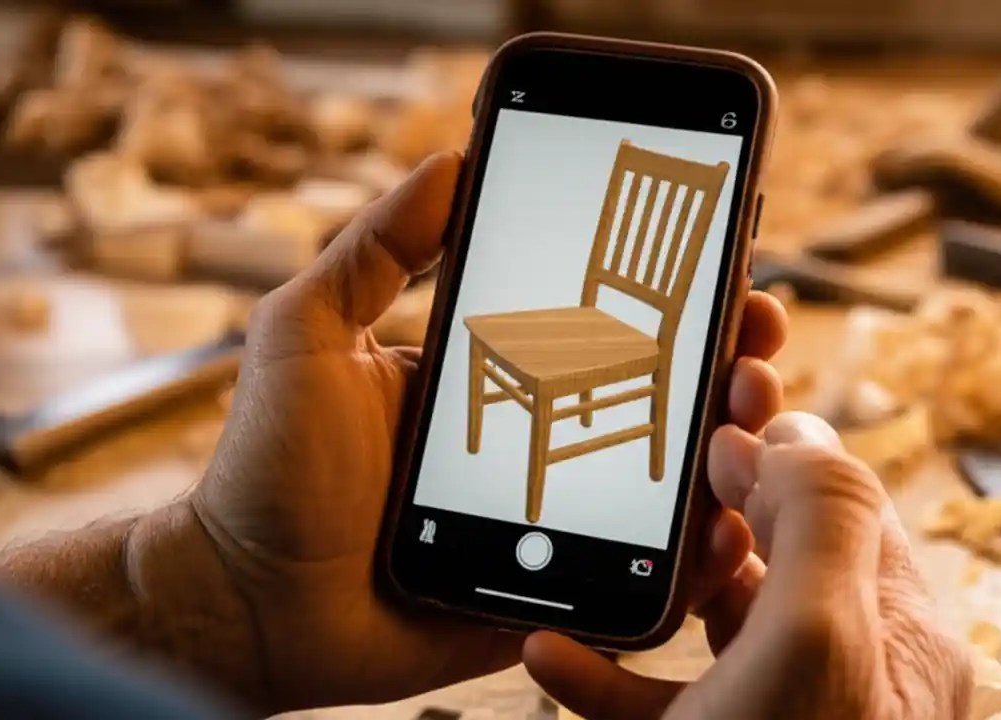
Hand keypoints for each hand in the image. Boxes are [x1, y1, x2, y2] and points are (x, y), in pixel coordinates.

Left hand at [174, 151, 790, 712]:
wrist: (245, 600)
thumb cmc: (270, 467)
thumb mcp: (309, 332)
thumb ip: (376, 249)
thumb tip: (453, 161)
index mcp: (501, 379)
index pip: (609, 333)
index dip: (676, 308)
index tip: (730, 277)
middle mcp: (542, 443)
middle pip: (658, 406)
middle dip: (727, 373)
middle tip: (755, 354)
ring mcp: (552, 523)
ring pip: (668, 493)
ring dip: (727, 458)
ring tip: (749, 430)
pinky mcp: (551, 595)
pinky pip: (638, 582)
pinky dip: (694, 564)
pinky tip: (723, 532)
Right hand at [524, 412, 972, 719]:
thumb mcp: (821, 642)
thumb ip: (819, 520)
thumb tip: (782, 435)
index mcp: (894, 630)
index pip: (850, 497)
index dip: (791, 431)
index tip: (731, 377)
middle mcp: (840, 668)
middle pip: (780, 543)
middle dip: (722, 481)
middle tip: (672, 427)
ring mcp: (771, 716)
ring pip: (715, 614)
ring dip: (658, 570)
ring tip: (620, 531)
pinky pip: (652, 699)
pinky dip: (601, 671)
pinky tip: (553, 654)